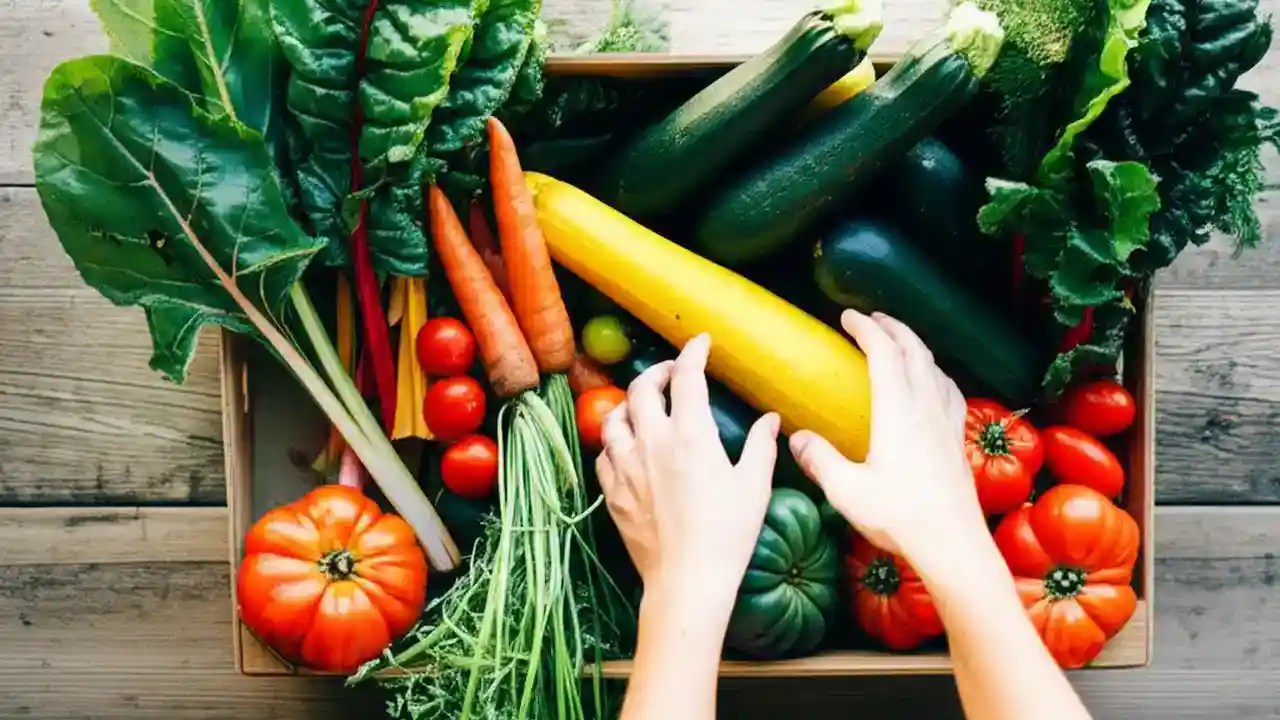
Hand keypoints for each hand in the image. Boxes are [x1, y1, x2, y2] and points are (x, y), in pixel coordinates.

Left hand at [596, 334, 780, 601]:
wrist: (687, 580)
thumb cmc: (728, 534)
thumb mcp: (754, 487)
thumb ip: (761, 446)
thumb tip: (770, 419)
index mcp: (691, 435)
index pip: (686, 376)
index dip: (692, 352)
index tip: (700, 343)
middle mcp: (652, 442)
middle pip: (641, 387)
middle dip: (656, 371)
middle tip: (671, 372)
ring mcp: (626, 466)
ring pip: (614, 418)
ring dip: (629, 404)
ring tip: (643, 406)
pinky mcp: (612, 491)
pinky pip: (604, 454)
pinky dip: (615, 442)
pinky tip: (626, 447)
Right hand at [790, 310, 979, 564]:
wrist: (953, 545)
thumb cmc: (900, 517)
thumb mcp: (846, 491)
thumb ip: (819, 459)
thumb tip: (796, 437)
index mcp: (898, 412)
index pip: (884, 354)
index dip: (866, 329)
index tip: (848, 317)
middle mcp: (926, 409)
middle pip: (915, 351)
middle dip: (893, 328)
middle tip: (873, 319)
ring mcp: (947, 423)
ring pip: (935, 368)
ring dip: (916, 347)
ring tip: (900, 344)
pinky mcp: (957, 441)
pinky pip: (949, 391)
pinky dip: (935, 374)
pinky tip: (932, 385)